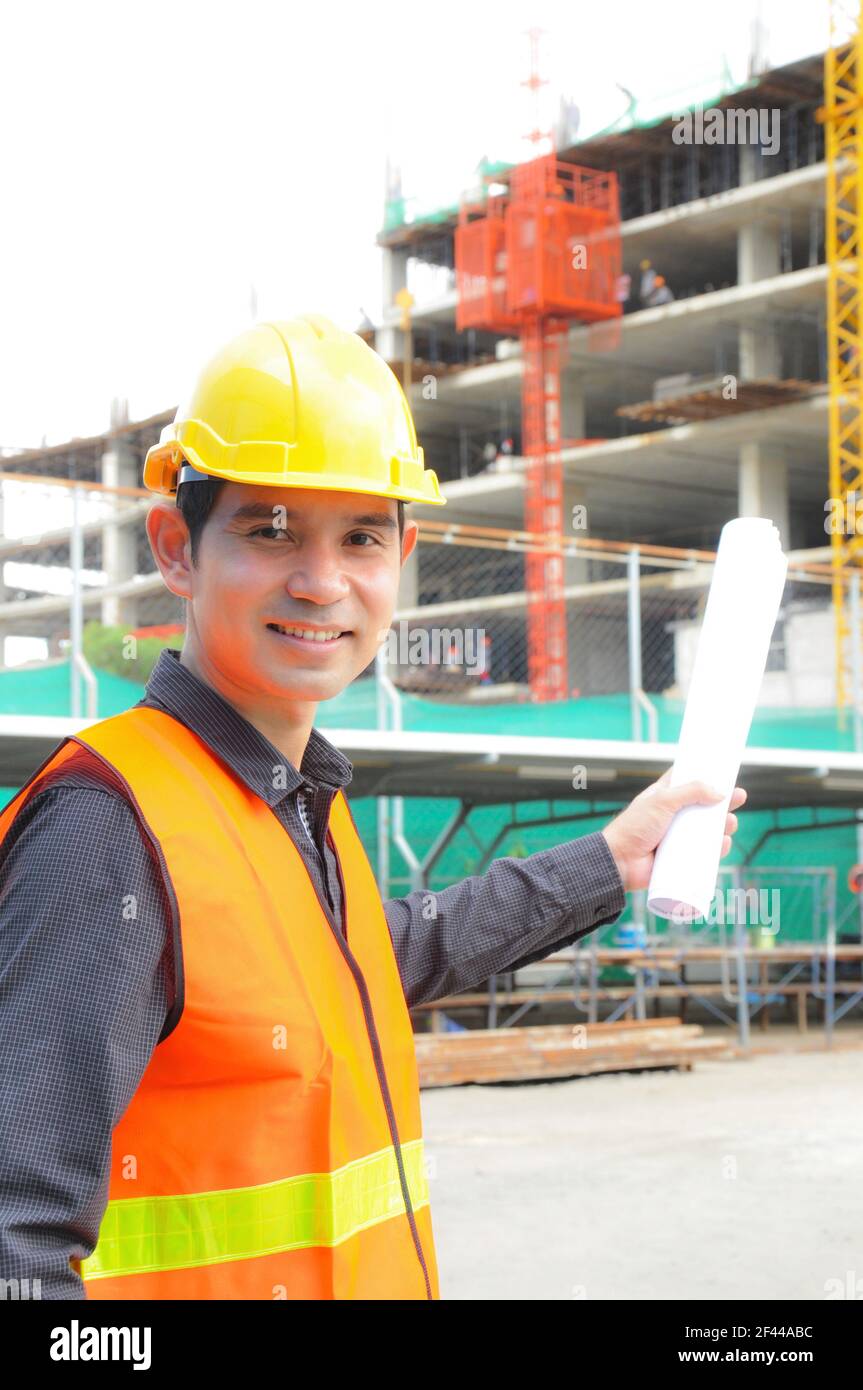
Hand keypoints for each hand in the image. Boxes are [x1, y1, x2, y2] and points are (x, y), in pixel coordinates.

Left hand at [600, 768, 747, 891]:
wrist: (620, 862)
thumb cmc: (634, 827)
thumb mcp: (661, 801)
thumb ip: (690, 792)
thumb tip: (719, 792)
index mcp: (666, 796)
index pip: (688, 781)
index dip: (706, 776)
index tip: (725, 771)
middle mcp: (674, 815)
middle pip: (704, 805)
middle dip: (723, 802)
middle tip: (740, 797)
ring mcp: (678, 836)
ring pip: (708, 829)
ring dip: (724, 825)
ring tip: (730, 824)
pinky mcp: (682, 857)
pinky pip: (704, 853)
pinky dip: (717, 849)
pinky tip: (724, 844)